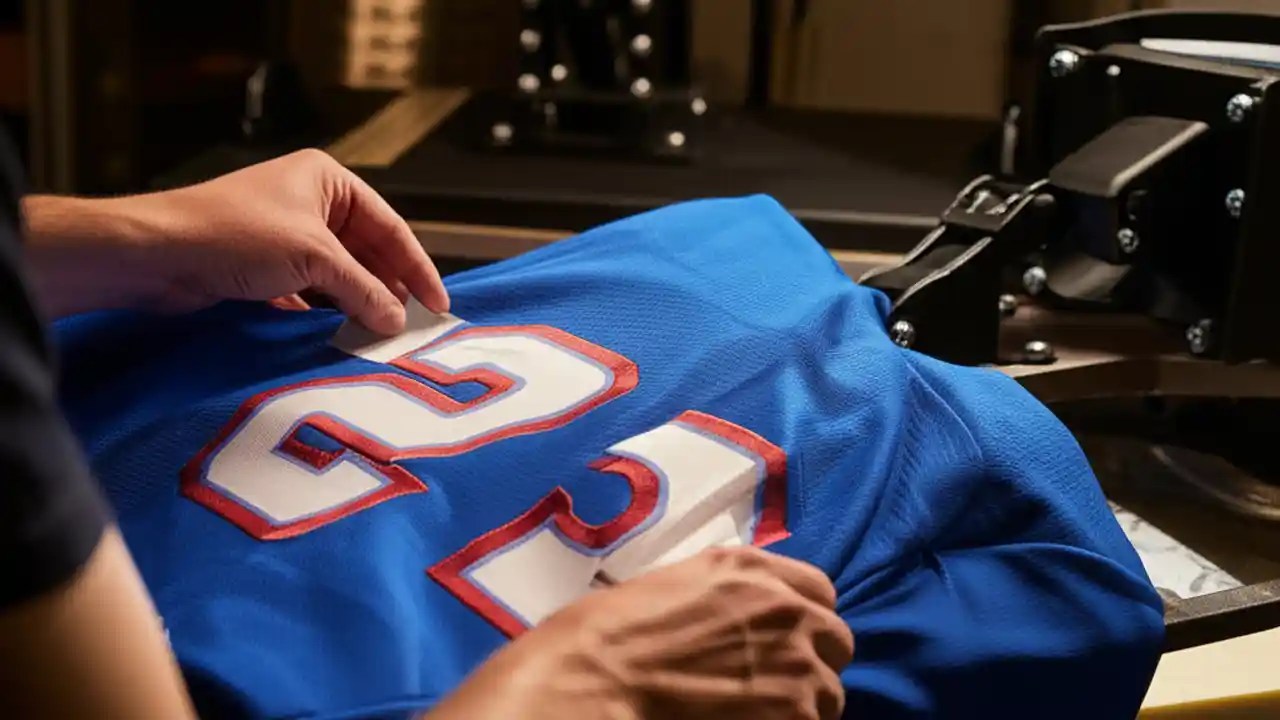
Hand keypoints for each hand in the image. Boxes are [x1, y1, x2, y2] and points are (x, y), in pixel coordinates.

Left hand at [23, 149, 447, 333]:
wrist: (156, 255)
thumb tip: (398, 321)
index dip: (416, 267)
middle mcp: (310, 204)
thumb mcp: (313, 258)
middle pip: (367, 252)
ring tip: (383, 336)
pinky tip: (343, 337)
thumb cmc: (234, 234)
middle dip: (389, 288)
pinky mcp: (265, 269)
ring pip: (339, 276)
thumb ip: (363, 290)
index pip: (390, 227)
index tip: (437, 305)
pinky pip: (312, 294)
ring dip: (359, 304)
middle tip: (413, 327)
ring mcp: (286, 237)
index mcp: (328, 181)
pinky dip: (328, 314)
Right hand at [428, 547, 852, 719]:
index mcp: (753, 569)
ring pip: (828, 693)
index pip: (820, 592)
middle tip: (774, 686)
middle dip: (812, 663)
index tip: (788, 641)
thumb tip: (748, 614)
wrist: (598, 675)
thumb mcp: (678, 584)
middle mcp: (785, 607)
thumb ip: (729, 591)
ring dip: (802, 705)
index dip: (806, 620)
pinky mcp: (794, 710)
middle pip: (836, 641)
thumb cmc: (616, 632)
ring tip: (756, 712)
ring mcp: (795, 660)